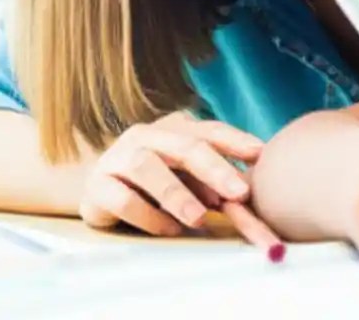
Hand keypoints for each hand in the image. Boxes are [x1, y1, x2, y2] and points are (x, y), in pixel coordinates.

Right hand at [79, 112, 264, 236]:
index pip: (209, 131)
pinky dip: (149, 216)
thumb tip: (249, 199)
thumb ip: (217, 185)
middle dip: (214, 168)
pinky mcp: (97, 186)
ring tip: (200, 218)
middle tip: (240, 193)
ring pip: (147, 166)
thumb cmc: (157, 183)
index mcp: (175, 129)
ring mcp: (118, 157)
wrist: (102, 192)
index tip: (261, 155)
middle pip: (184, 145)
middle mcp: (147, 136)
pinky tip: (168, 230)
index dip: (235, 140)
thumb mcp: (190, 180)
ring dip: (176, 193)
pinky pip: (123, 198)